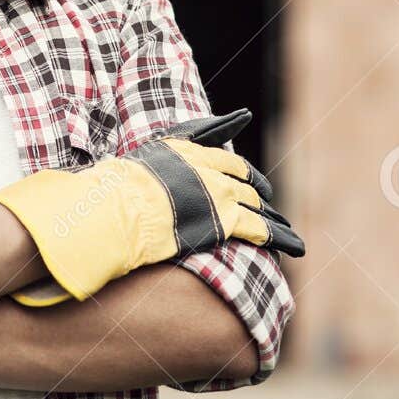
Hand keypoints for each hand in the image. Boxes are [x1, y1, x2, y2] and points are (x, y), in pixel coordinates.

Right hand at [0, 108, 304, 307]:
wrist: (113, 211)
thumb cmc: (109, 196)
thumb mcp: (124, 173)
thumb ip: (136, 171)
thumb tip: (107, 175)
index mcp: (182, 152)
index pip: (220, 154)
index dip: (236, 168)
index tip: (246, 175)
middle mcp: (204, 167)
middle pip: (242, 175)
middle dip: (257, 188)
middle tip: (268, 198)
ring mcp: (215, 192)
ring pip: (254, 202)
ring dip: (271, 215)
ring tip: (286, 229)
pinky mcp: (222, 220)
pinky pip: (257, 227)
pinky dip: (277, 236)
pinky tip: (291, 246)